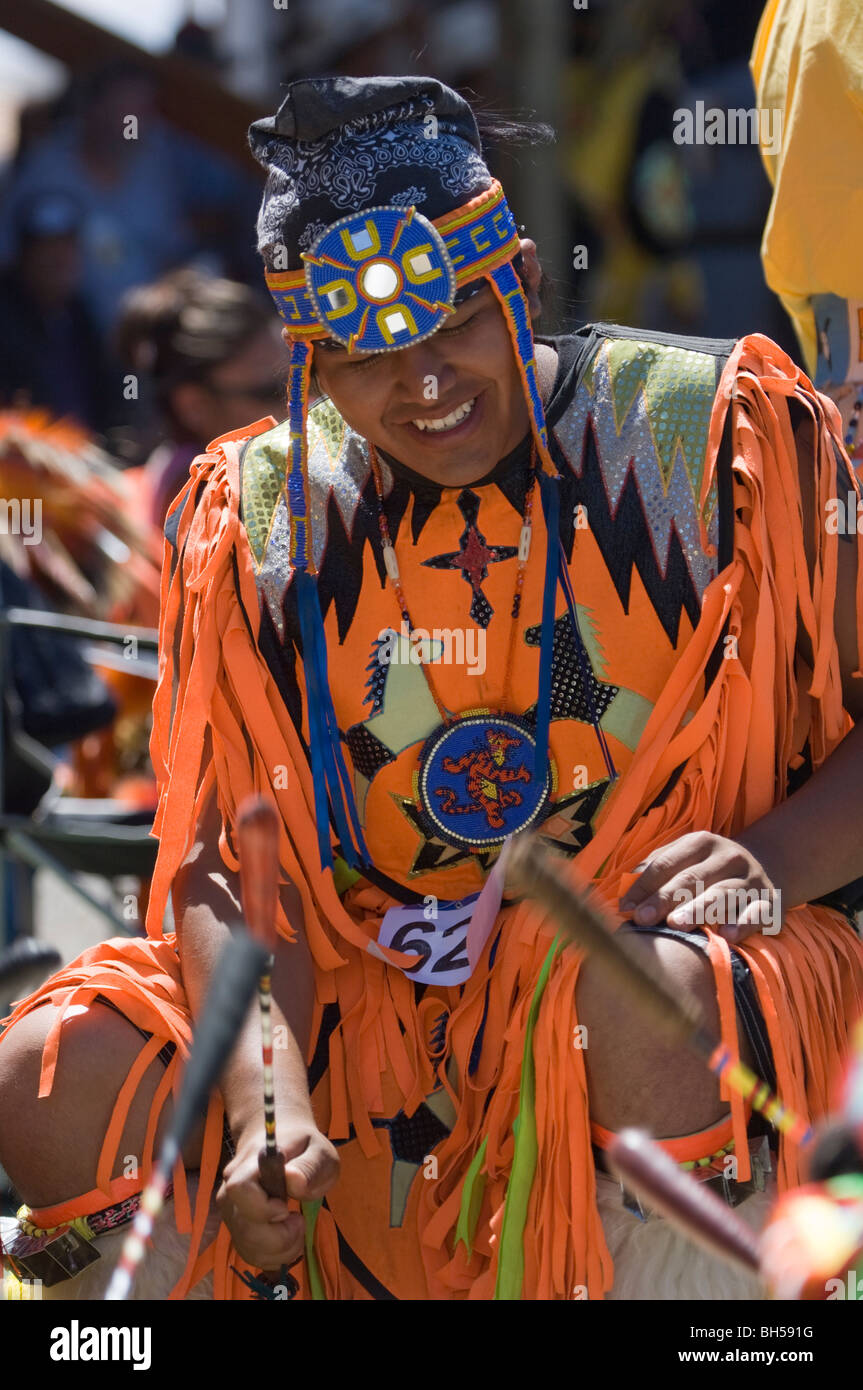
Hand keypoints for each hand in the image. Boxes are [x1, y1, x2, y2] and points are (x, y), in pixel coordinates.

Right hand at [216, 1115, 338, 1270]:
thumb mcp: (320, 1152)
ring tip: (297, 1230)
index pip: (239, 1188)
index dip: (263, 1207)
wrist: (282, 1145)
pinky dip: (274, 1256)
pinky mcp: (237, 1227)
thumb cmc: (303, 1147)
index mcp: (251, 1163)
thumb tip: (294, 1181)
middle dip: (279, 1238)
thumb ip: (309, 1166)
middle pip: (243, 1228)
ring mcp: (231, 1210)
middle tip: (299, 1221)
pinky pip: (249, 1253)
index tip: (287, 1207)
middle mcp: (232, 1188)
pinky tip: (288, 1239)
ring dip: (280, 1250)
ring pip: (246, 1246)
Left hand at [618, 831, 782, 942]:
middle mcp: (728, 856)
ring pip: (723, 894)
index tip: (625, 908)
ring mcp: (751, 879)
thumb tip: (622, 896)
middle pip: (691, 878)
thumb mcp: (685, 860)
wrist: (765, 868)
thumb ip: (655, 871)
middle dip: (664, 899)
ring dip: (699, 909)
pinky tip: (726, 936)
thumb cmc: (708, 871)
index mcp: (701, 842)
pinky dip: (743, 924)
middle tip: (643, 919)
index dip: (643, 885)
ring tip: (678, 923)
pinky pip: (758, 914)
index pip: (666, 862)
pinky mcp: (771, 901)